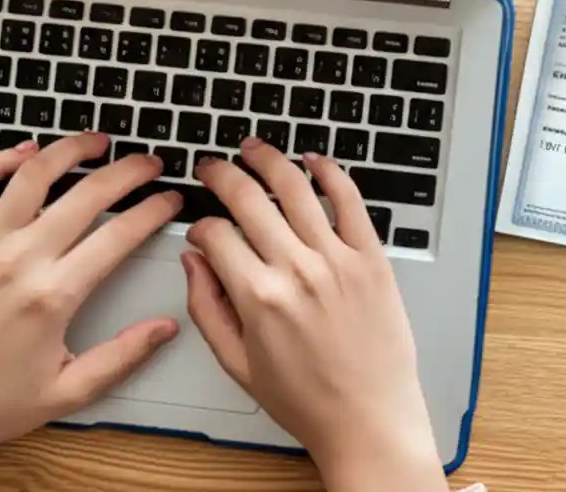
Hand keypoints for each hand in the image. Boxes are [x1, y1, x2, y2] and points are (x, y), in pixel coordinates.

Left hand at [0, 133, 182, 481]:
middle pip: (86, 195)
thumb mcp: (71, 390)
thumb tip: (167, 327)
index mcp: (54, 296)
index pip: (120, 234)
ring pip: (31, 176)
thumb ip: (123, 355)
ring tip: (95, 141)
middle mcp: (19, 262)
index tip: (171, 199)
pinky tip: (23, 151)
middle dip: (128, 171)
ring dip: (68, 150)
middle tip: (149, 163)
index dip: (154, 210)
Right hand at [183, 138, 446, 491]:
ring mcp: (338, 260)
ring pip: (296, 188)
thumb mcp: (237, 363)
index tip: (200, 228)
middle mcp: (297, 271)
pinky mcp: (372, 258)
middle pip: (248, 199)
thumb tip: (192, 261)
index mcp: (258, 298)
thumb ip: (206, 307)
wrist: (368, 417)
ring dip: (269, 159)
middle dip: (222, 175)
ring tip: (253, 148)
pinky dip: (331, 173)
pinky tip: (315, 160)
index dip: (199, 226)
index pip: (215, 235)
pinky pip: (351, 201)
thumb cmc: (306, 398)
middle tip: (213, 166)